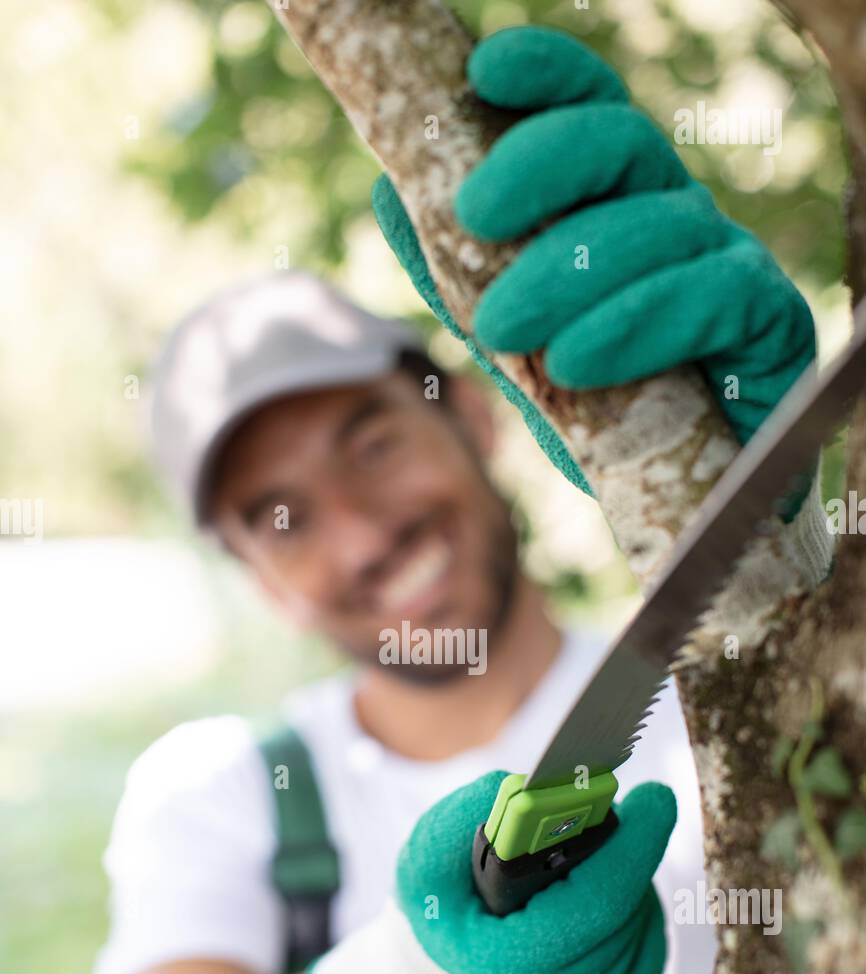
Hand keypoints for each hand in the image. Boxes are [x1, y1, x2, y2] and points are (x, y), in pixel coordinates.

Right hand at [307, 773, 675, 973]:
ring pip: (639, 920)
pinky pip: (645, 940)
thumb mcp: (421, 867)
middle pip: (624, 906)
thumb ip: (457, 822)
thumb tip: (523, 785)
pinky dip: (629, 903)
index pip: (595, 903)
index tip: (654, 797)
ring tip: (591, 853)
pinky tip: (599, 888)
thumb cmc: (436, 922)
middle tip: (623, 805)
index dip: (632, 847)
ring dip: (627, 874)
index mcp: (507, 971)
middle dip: (626, 847)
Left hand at [372, 25, 815, 507]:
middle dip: (541, 165)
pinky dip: (636, 324)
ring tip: (502, 327)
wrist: (688, 496)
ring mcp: (728, 261)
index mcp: (618, 204)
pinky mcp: (771, 323)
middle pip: (622, 142)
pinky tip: (573, 361)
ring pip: (658, 226)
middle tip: (472, 216)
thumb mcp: (514, 341)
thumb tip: (389, 191)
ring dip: (569, 272)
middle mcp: (676, 216)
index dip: (547, 77)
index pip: (590, 109)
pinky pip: (713, 297)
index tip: (484, 73)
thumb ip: (459, 273)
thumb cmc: (602, 411)